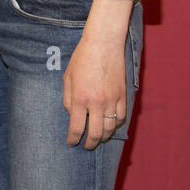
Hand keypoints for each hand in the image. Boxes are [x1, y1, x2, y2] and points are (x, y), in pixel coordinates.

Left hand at [62, 0, 133, 148]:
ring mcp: (111, 100)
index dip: (73, 140)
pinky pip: (121, 117)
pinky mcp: (122, 95)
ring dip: (104, 137)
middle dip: (90, 144)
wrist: (103, 43)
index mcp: (80, 98)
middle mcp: (96, 102)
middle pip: (95, 134)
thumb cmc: (82, 58)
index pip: (77, 128)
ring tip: (99, 138)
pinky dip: (116, 125)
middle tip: (86, 146)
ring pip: (110, 128)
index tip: (72, 143)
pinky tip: (110, 125)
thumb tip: (72, 116)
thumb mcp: (67, 78)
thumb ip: (68, 100)